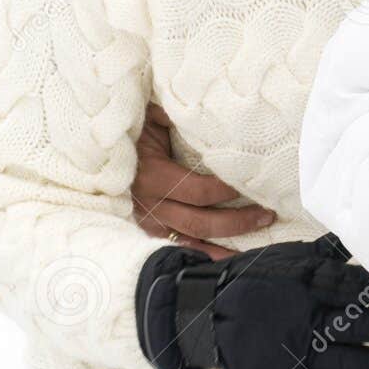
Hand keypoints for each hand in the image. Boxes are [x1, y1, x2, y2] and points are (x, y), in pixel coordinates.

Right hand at [131, 101, 275, 260]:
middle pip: (200, 221)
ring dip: (223, 247)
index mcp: (152, 176)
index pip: (199, 190)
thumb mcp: (153, 115)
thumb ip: (177, 114)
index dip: (227, 190)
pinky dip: (202, 256)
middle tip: (267, 215)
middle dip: (237, 221)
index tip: (252, 184)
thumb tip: (210, 107)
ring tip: (253, 248)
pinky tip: (224, 261)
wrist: (101, 149)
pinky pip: (178, 247)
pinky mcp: (149, 231)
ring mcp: (148, 222)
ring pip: (190, 242)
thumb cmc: (134, 128)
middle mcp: (150, 204)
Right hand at [136, 234, 368, 368]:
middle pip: (368, 324)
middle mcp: (312, 318)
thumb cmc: (251, 279)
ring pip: (355, 361)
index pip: (365, 285)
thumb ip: (328, 249)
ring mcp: (300, 352)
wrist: (204, 312)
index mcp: (313, 284)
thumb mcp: (289, 256)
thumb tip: (361, 232)